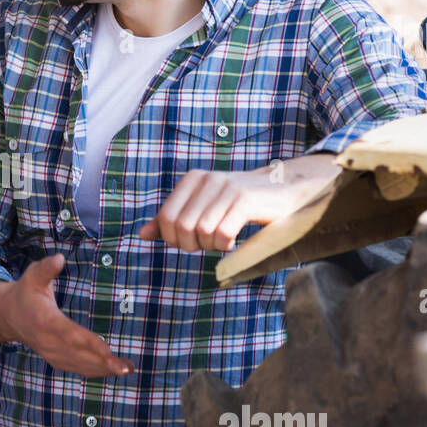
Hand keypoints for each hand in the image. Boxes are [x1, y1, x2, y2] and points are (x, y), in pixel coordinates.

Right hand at [0, 254, 134, 376]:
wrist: (8, 316)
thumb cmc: (25, 292)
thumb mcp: (32, 276)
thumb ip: (46, 268)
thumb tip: (60, 258)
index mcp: (45, 320)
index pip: (70, 334)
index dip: (89, 343)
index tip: (108, 350)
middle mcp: (48, 341)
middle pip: (78, 354)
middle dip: (103, 362)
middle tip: (126, 368)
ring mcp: (51, 353)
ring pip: (79, 365)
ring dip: (104, 369)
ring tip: (127, 369)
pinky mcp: (55, 359)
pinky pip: (77, 368)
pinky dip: (95, 372)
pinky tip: (113, 371)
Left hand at [138, 155, 341, 251]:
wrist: (284, 192)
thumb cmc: (239, 204)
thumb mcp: (203, 207)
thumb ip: (172, 219)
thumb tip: (142, 235)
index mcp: (192, 179)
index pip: (165, 219)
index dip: (173, 239)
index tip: (192, 241)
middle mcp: (207, 179)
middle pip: (181, 228)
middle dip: (192, 245)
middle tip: (209, 244)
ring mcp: (227, 188)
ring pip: (202, 232)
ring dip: (211, 246)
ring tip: (222, 240)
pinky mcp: (246, 201)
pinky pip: (222, 234)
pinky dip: (225, 245)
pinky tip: (233, 241)